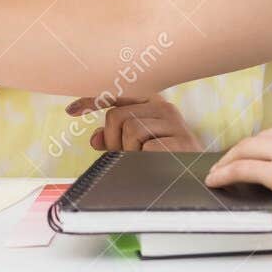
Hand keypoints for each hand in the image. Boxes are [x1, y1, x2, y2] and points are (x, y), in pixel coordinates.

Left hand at [64, 95, 202, 151]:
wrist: (200, 177)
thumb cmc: (166, 158)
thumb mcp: (139, 145)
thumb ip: (115, 138)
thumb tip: (94, 138)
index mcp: (152, 103)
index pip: (117, 94)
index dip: (91, 100)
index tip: (71, 111)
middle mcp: (164, 107)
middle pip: (117, 117)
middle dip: (113, 140)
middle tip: (124, 155)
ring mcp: (174, 123)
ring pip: (130, 131)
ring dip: (129, 152)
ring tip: (144, 160)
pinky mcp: (180, 141)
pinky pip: (145, 149)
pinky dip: (143, 161)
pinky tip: (157, 164)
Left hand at [204, 111, 271, 256]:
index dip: (260, 146)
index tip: (248, 154)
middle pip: (260, 139)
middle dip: (241, 153)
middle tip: (226, 164)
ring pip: (247, 150)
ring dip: (227, 162)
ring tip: (217, 174)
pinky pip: (244, 169)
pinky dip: (225, 174)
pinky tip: (217, 181)